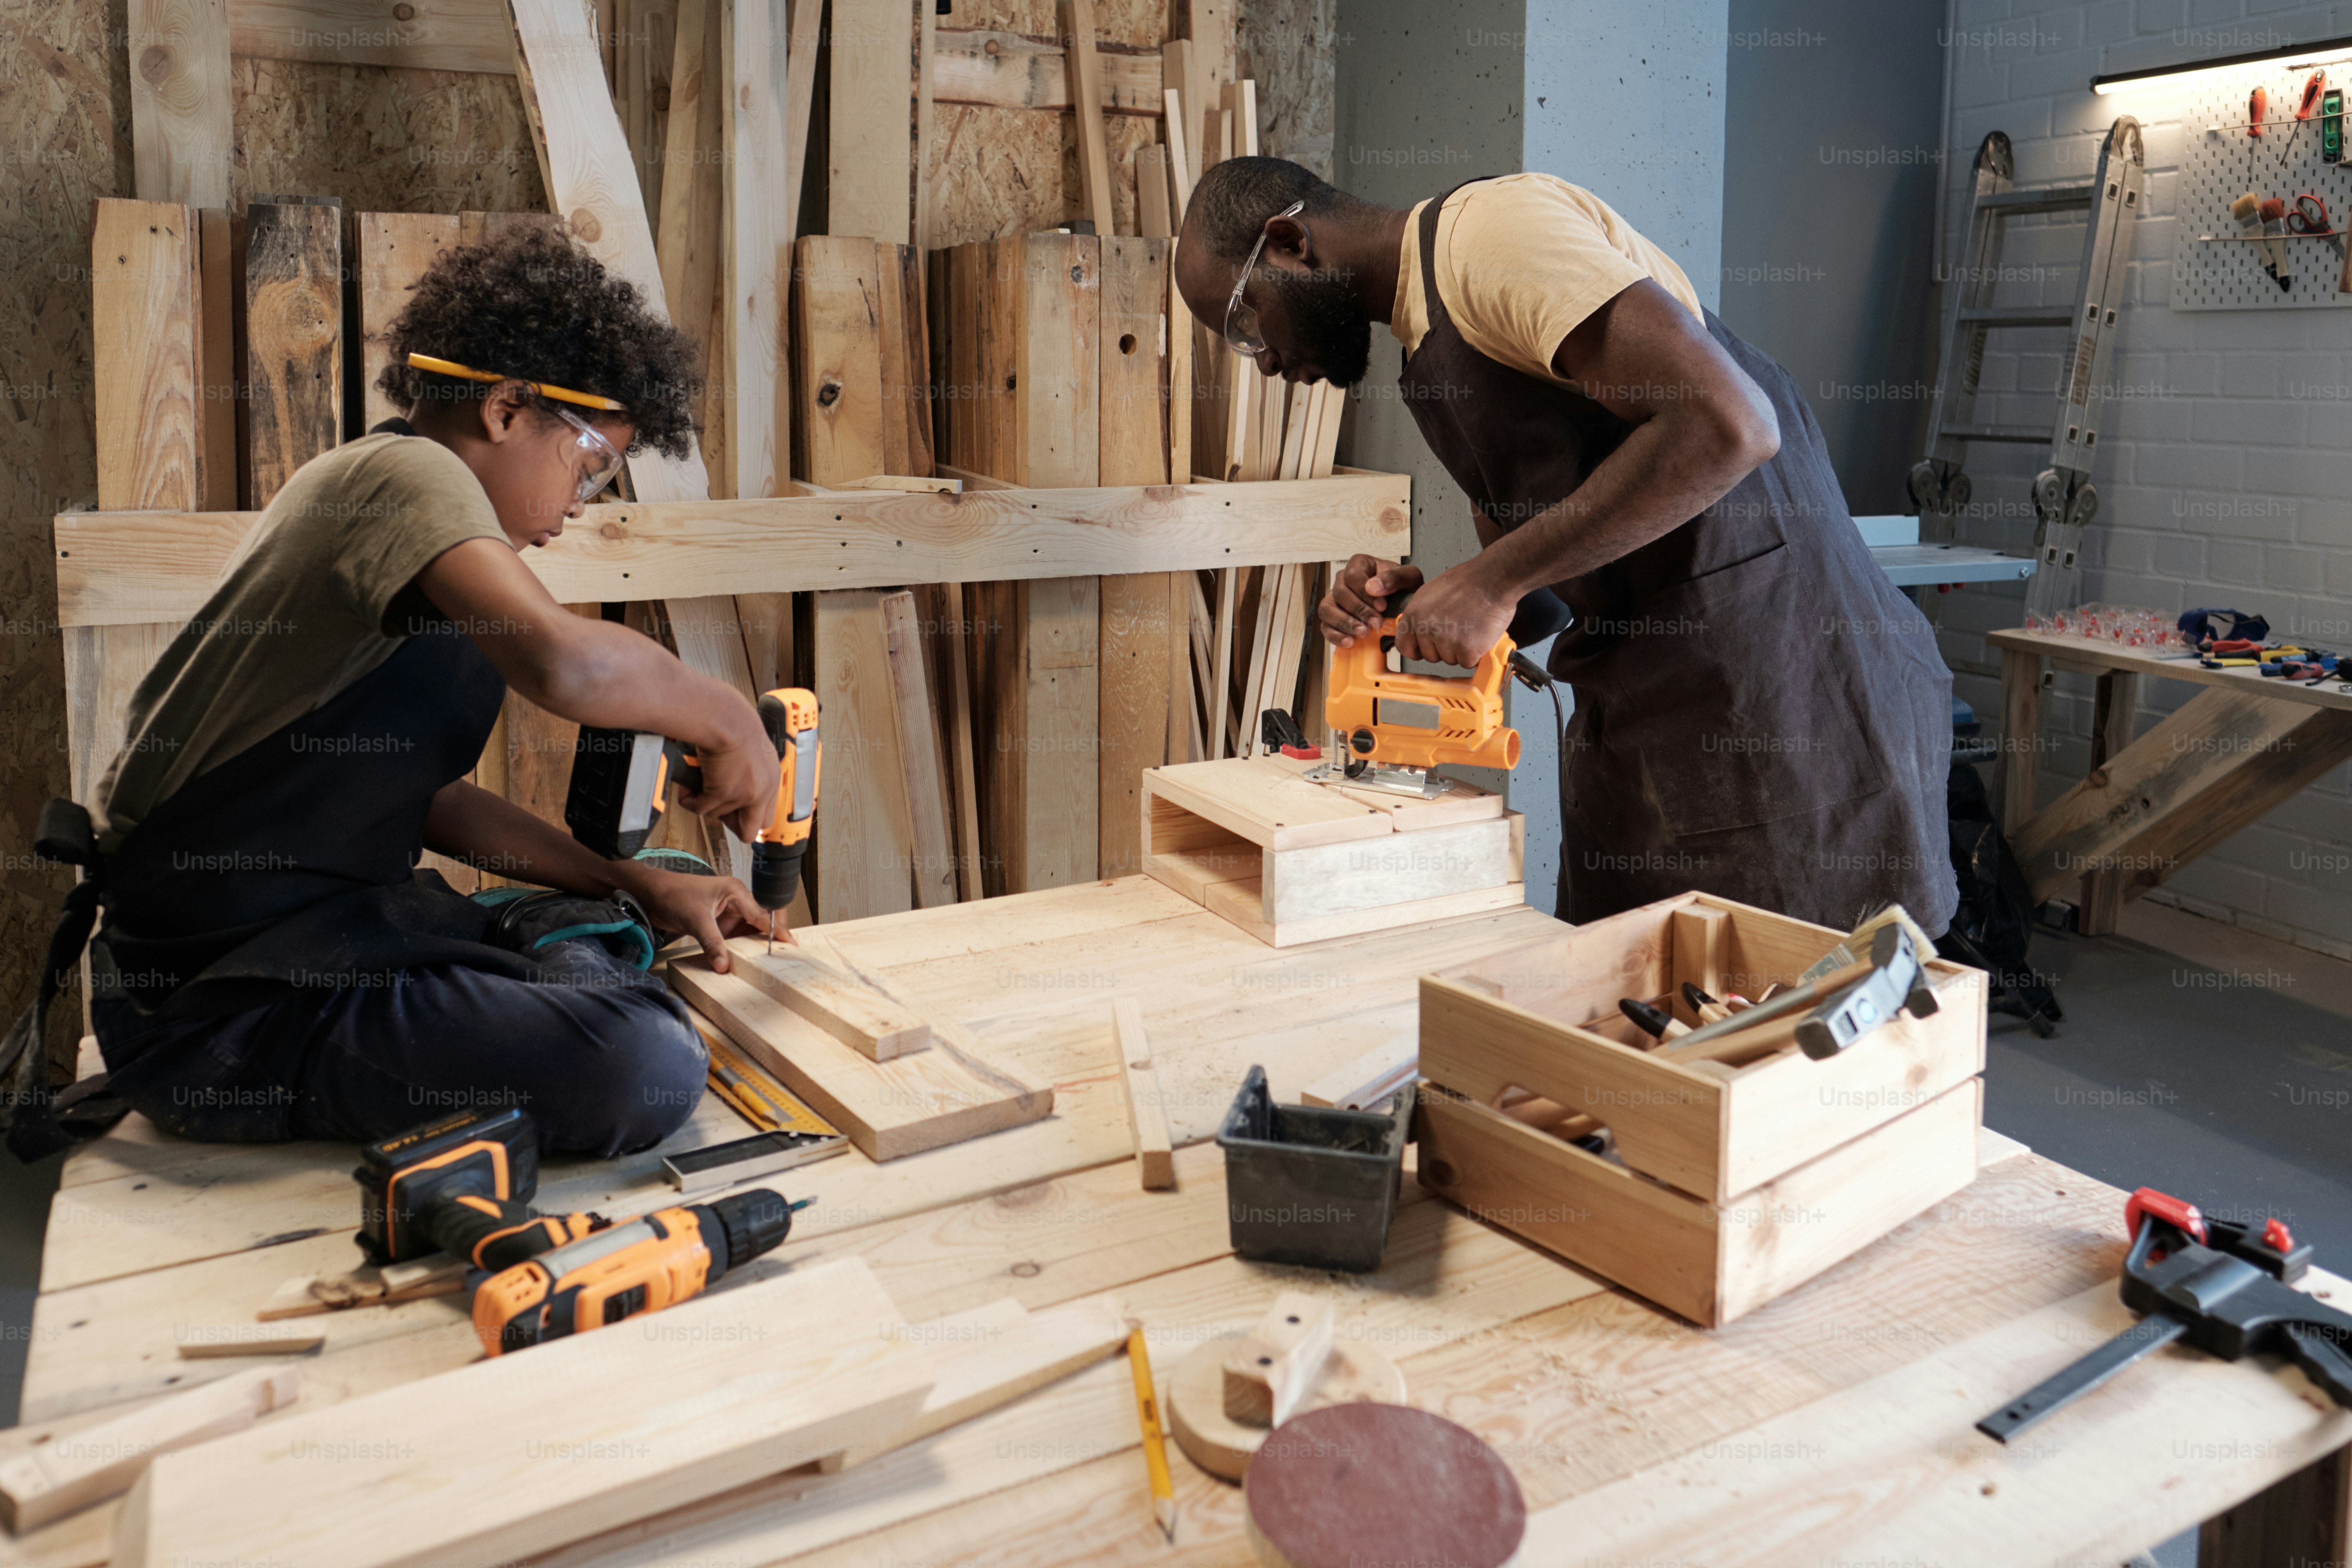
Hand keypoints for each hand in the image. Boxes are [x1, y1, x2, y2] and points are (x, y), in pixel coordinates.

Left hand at [615, 863, 776, 973]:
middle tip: (785, 957)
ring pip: (750, 932)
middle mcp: (736, 902)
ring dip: (756, 947)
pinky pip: (736, 939)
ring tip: (769, 963)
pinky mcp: (720, 924)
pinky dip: (740, 950)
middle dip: (772, 939)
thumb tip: (723, 965)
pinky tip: (745, 962)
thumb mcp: (696, 919)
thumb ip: (712, 943)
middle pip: (762, 922)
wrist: (651, 895)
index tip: (790, 946)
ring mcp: (728, 914)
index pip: (763, 914)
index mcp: (736, 892)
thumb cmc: (673, 895)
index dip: (777, 931)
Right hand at [676, 707, 782, 846]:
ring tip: (697, 783)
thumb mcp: (753, 751)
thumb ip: (751, 772)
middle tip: (714, 806)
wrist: (724, 717)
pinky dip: (690, 800)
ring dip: (704, 802)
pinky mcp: (723, 793)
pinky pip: (700, 808)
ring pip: (717, 814)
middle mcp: (762, 791)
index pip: (766, 817)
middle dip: (728, 823)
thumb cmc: (735, 724)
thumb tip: (734, 784)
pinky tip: (687, 786)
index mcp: (771, 780)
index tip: (733, 815)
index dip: (747, 818)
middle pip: (749, 830)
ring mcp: (743, 794)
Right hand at [1320, 555, 1423, 646]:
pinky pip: (1325, 626)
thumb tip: (1372, 587)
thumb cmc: (1403, 589)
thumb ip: (1395, 577)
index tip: (1382, 606)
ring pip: (1327, 609)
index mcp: (1359, 564)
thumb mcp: (1409, 578)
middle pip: (1340, 592)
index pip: (1352, 575)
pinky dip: (1335, 635)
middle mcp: (1343, 580)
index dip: (1364, 592)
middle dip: (1359, 610)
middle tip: (1376, 623)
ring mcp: (1335, 599)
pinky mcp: (1332, 618)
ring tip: (1363, 633)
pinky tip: (1350, 642)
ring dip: (1344, 623)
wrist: (1403, 606)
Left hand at [1391, 563, 1513, 668]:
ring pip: (1450, 660)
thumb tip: (1418, 629)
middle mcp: (1426, 628)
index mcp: (1414, 614)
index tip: (1425, 649)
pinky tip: (1479, 635)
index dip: (1417, 650)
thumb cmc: (1467, 582)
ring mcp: (1446, 640)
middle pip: (1430, 656)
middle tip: (1458, 631)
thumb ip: (1421, 614)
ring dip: (1461, 650)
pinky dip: (1476, 653)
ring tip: (1470, 628)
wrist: (1492, 579)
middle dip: (1444, 648)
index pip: (1405, 646)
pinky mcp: (1466, 649)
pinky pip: (1467, 662)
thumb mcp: (1431, 592)